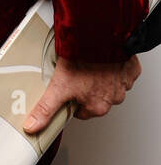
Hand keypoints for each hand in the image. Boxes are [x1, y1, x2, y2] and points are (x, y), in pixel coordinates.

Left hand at [22, 54, 140, 132]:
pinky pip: (122, 70)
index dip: (71, 99)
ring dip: (100, 76)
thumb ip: (46, 108)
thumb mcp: (59, 87)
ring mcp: (123, 83)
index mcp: (97, 106)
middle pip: (95, 98)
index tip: (67, 87)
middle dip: (86, 87)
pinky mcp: (130, 69)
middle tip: (75, 71)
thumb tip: (33, 126)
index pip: (81, 110)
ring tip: (88, 62)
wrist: (101, 37)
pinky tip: (104, 57)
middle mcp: (113, 98)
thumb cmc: (83, 62)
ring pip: (109, 84)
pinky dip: (114, 65)